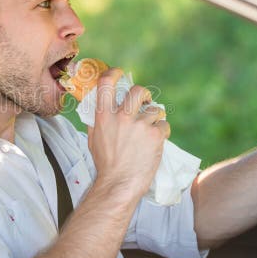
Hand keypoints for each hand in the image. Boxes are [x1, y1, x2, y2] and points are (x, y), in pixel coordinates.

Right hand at [87, 68, 169, 200]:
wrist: (120, 184)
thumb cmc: (105, 163)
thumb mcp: (93, 138)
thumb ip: (97, 120)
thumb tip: (97, 104)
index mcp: (103, 116)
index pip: (106, 82)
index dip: (114, 73)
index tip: (119, 73)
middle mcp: (121, 116)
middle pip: (138, 90)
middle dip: (144, 95)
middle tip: (145, 102)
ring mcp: (140, 125)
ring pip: (155, 109)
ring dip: (154, 118)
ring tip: (149, 131)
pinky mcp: (155, 134)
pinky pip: (163, 124)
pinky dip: (162, 132)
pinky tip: (155, 143)